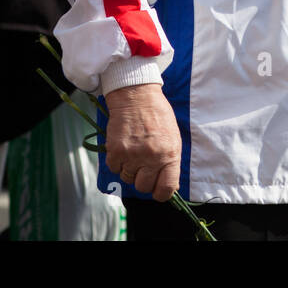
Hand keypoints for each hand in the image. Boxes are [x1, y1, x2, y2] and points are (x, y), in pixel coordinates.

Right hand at [103, 83, 181, 200]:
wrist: (136, 94)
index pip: (166, 188)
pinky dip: (117, 161)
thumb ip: (171, 161)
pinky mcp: (116, 150)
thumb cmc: (157, 114)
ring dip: (129, 169)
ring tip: (133, 151)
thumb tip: (169, 185)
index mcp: (170, 154)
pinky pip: (114, 168)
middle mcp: (152, 157)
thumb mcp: (173, 137)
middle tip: (142, 166)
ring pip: (127, 178)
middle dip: (142, 180)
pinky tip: (123, 147)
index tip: (157, 190)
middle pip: (143, 187)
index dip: (161, 193)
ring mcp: (133, 155)